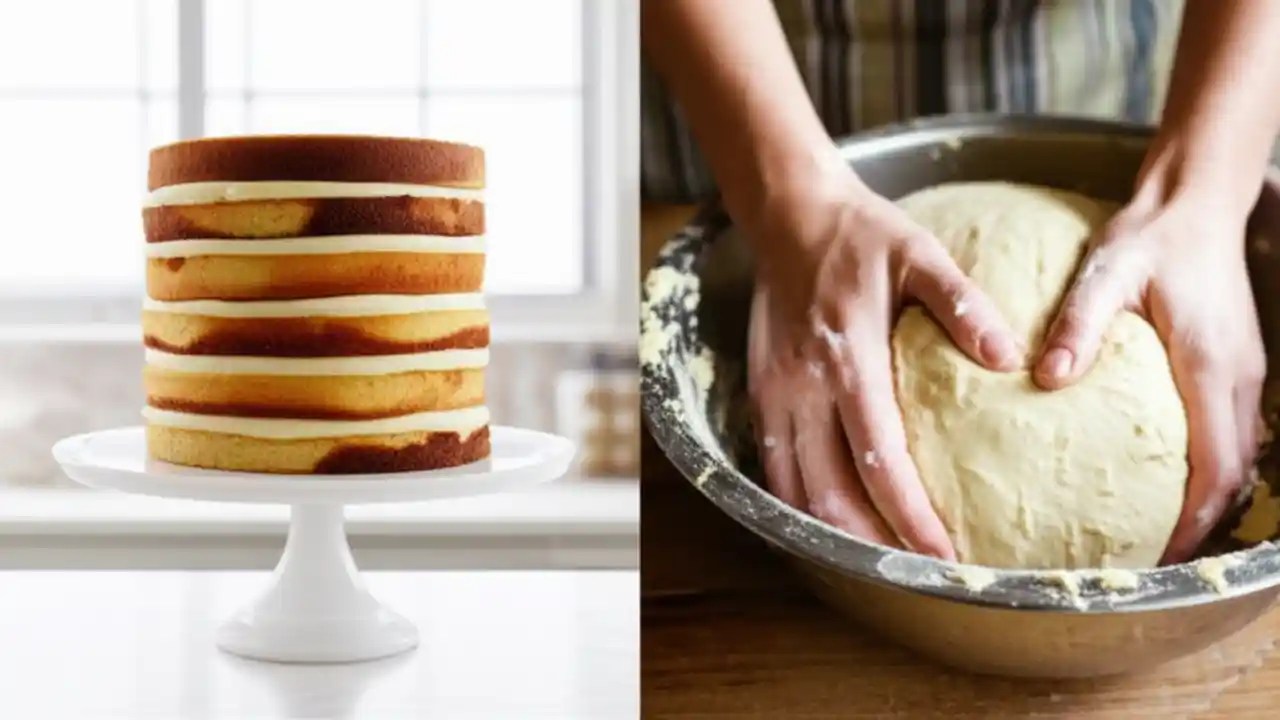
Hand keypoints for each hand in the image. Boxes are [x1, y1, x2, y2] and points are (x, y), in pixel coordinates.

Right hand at [746, 165, 1021, 557]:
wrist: (789, 213)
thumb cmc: (862, 235)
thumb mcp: (922, 254)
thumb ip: (963, 306)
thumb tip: (1010, 358)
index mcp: (849, 359)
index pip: (879, 460)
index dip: (909, 515)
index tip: (943, 553)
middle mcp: (803, 387)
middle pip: (830, 491)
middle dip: (872, 543)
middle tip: (916, 573)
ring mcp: (775, 393)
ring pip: (795, 488)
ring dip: (834, 531)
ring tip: (877, 559)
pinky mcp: (760, 391)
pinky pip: (774, 465)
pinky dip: (800, 501)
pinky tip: (830, 517)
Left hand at [1033, 184, 1265, 564]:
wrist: (1195, 203)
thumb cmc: (1151, 238)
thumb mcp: (1105, 274)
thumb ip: (1078, 327)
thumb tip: (1047, 379)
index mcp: (1209, 366)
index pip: (1217, 464)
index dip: (1195, 518)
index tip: (1162, 553)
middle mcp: (1237, 377)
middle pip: (1235, 472)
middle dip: (1200, 521)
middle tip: (1151, 555)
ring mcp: (1241, 370)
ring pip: (1238, 454)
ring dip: (1207, 495)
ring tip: (1157, 527)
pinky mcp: (1232, 362)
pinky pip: (1230, 430)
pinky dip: (1209, 464)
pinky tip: (1166, 473)